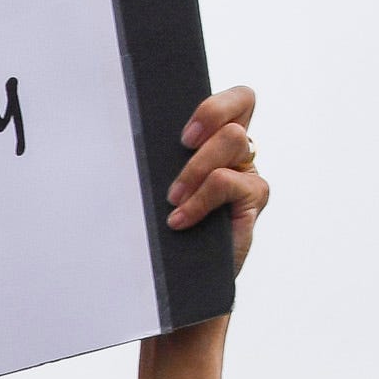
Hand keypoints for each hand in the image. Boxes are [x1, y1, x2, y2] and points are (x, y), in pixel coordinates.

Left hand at [163, 85, 266, 271]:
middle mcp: (238, 152)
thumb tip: (125, 139)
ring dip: (196, 167)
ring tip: (172, 199)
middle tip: (182, 144)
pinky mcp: (254, 199)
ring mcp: (249, 174)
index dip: (215, 106)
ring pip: (233, 140)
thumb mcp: (158, 187)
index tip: (183, 135)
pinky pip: (228, 182)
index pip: (237, 100)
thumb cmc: (165, 229)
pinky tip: (180, 220)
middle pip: (238, 109)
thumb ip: (160, 161)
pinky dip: (200, 200)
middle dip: (208, 118)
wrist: (183, 279)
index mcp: (217, 139)